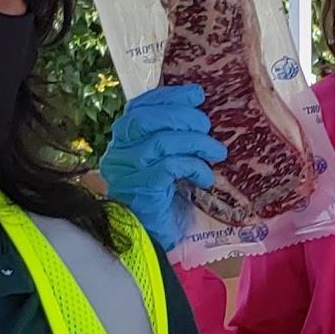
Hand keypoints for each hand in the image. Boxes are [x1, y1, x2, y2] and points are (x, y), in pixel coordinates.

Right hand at [99, 85, 224, 247]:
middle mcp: (118, 153)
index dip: (169, 96)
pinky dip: (193, 166)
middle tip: (207, 127)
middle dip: (183, 117)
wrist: (153, 239)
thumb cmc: (163, 198)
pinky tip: (205, 177)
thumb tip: (200, 109)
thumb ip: (173, 137)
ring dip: (196, 142)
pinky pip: (169, 167)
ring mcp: (125, 172)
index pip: (140, 107)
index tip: (197, 94)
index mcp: (123, 141)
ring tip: (216, 152)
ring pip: (161, 142)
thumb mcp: (169, 160)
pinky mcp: (140, 190)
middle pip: (146, 120)